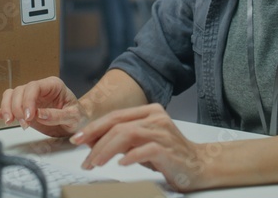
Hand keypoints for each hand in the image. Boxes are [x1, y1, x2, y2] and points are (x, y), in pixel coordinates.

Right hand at [0, 77, 88, 137]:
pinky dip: (0, 111)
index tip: (28, 117)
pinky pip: (9, 105)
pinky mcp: (24, 107)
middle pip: (19, 91)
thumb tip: (39, 114)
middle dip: (17, 108)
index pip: (33, 87)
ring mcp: (30, 97)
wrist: (78, 121)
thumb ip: (57, 116)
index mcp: (52, 85)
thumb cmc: (78, 116)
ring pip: (11, 95)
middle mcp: (39, 88)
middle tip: (24, 124)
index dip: (27, 101)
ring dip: (7, 108)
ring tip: (11, 122)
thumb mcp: (73, 117)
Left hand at [69, 103, 211, 191]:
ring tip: (96, 163)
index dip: (93, 127)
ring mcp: (163, 132)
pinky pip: (144, 150)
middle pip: (118, 125)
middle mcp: (156, 117)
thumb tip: (90, 140)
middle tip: (84, 159)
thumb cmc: (169, 154)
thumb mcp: (141, 143)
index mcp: (149, 111)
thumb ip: (120, 139)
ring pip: (127, 135)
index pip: (115, 116)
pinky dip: (129, 157)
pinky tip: (121, 165)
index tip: (77, 139)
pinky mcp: (168, 149)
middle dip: (96, 142)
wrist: (200, 165)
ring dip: (106, 150)